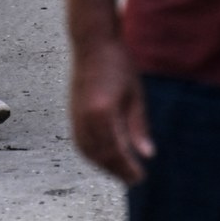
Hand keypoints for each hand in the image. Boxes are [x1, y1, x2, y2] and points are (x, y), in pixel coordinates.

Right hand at [68, 39, 153, 185]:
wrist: (92, 42)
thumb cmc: (118, 63)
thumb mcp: (135, 95)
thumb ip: (139, 126)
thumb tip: (147, 154)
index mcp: (103, 113)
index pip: (116, 151)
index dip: (128, 168)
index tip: (141, 177)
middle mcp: (86, 117)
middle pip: (100, 156)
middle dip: (116, 171)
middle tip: (133, 179)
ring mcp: (75, 115)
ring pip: (87, 151)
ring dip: (103, 165)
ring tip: (120, 171)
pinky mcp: (71, 112)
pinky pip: (80, 141)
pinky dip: (91, 154)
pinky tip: (103, 157)